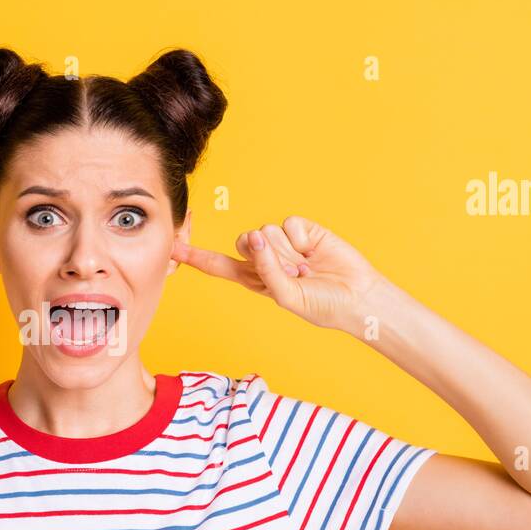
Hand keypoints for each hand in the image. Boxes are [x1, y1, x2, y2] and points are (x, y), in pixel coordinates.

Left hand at [170, 215, 386, 331]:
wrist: (358, 297)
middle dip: (264, 255)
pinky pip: (288, 224)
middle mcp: (265, 258)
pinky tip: (315, 252)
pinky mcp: (302, 230)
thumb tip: (256, 236)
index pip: (218, 266)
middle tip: (292, 275)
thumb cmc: (321, 305)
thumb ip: (266, 269)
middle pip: (243, 241)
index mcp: (254, 278)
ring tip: (307, 268)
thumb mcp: (287, 296)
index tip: (172, 249)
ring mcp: (283, 243)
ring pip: (266, 231)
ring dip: (287, 252)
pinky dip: (302, 240)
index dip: (196, 257)